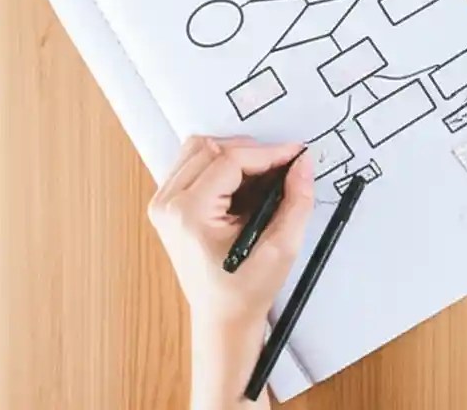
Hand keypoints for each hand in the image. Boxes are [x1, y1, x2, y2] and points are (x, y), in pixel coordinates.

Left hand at [147, 136, 313, 408]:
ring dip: (235, 155)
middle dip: (252, 152)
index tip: (298, 154)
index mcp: (189, 215)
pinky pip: (193, 165)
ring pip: (198, 150)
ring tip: (263, 177)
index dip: (269, 153)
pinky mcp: (167, 206)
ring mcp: (163, 204)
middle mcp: (168, 205)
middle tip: (283, 167)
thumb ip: (296, 201)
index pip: (230, 162)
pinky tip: (244, 186)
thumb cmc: (247, 290)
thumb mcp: (281, 248)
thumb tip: (303, 163)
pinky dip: (222, 165)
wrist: (222, 318)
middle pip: (210, 148)